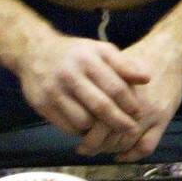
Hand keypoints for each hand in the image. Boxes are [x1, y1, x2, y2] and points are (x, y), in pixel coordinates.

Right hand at [13, 34, 150, 141]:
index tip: (138, 113)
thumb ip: (124, 64)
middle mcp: (70, 75)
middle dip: (119, 122)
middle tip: (131, 130)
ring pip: (83, 121)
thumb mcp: (100, 50)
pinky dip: (80, 130)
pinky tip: (88, 127)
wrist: (34, 51)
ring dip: (98, 129)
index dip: (130, 103)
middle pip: (100, 106)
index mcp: (88, 59)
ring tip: (108, 128)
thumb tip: (147, 78)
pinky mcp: (42, 105)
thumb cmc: (76, 54)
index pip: (115, 87)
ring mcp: (54, 91)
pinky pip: (66, 127)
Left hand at [76, 32, 181, 161]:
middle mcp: (131, 104)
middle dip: (96, 145)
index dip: (84, 134)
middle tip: (87, 147)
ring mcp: (148, 113)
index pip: (93, 123)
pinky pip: (146, 146)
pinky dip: (132, 155)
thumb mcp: (110, 68)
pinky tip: (121, 156)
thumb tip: (71, 106)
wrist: (167, 53)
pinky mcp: (163, 119)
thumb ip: (94, 87)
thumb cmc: (136, 60)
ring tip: (105, 148)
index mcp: (114, 91)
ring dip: (113, 150)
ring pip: (125, 143)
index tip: (78, 136)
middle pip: (108, 136)